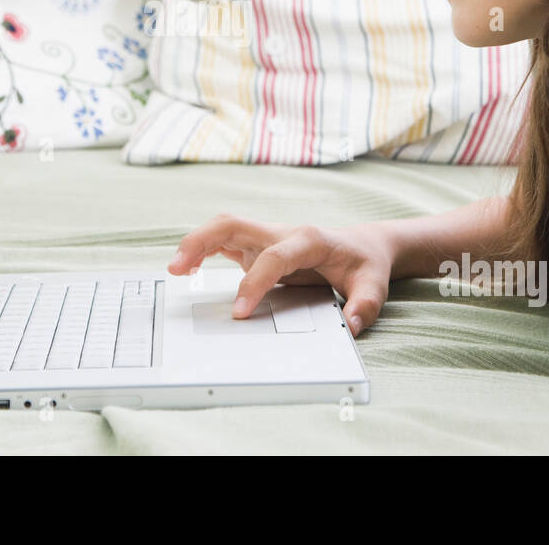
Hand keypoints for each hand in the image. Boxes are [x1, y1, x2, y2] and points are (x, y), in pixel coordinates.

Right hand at [167, 213, 393, 336]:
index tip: (240, 312)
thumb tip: (349, 325)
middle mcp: (282, 232)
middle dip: (202, 242)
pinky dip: (203, 250)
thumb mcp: (375, 285)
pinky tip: (188, 268)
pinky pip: (224, 241)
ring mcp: (267, 237)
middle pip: (233, 223)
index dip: (254, 282)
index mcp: (309, 239)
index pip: (274, 256)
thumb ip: (364, 305)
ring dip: (195, 243)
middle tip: (178, 268)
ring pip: (223, 227)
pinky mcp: (258, 246)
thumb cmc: (365, 263)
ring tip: (174, 269)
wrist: (363, 245)